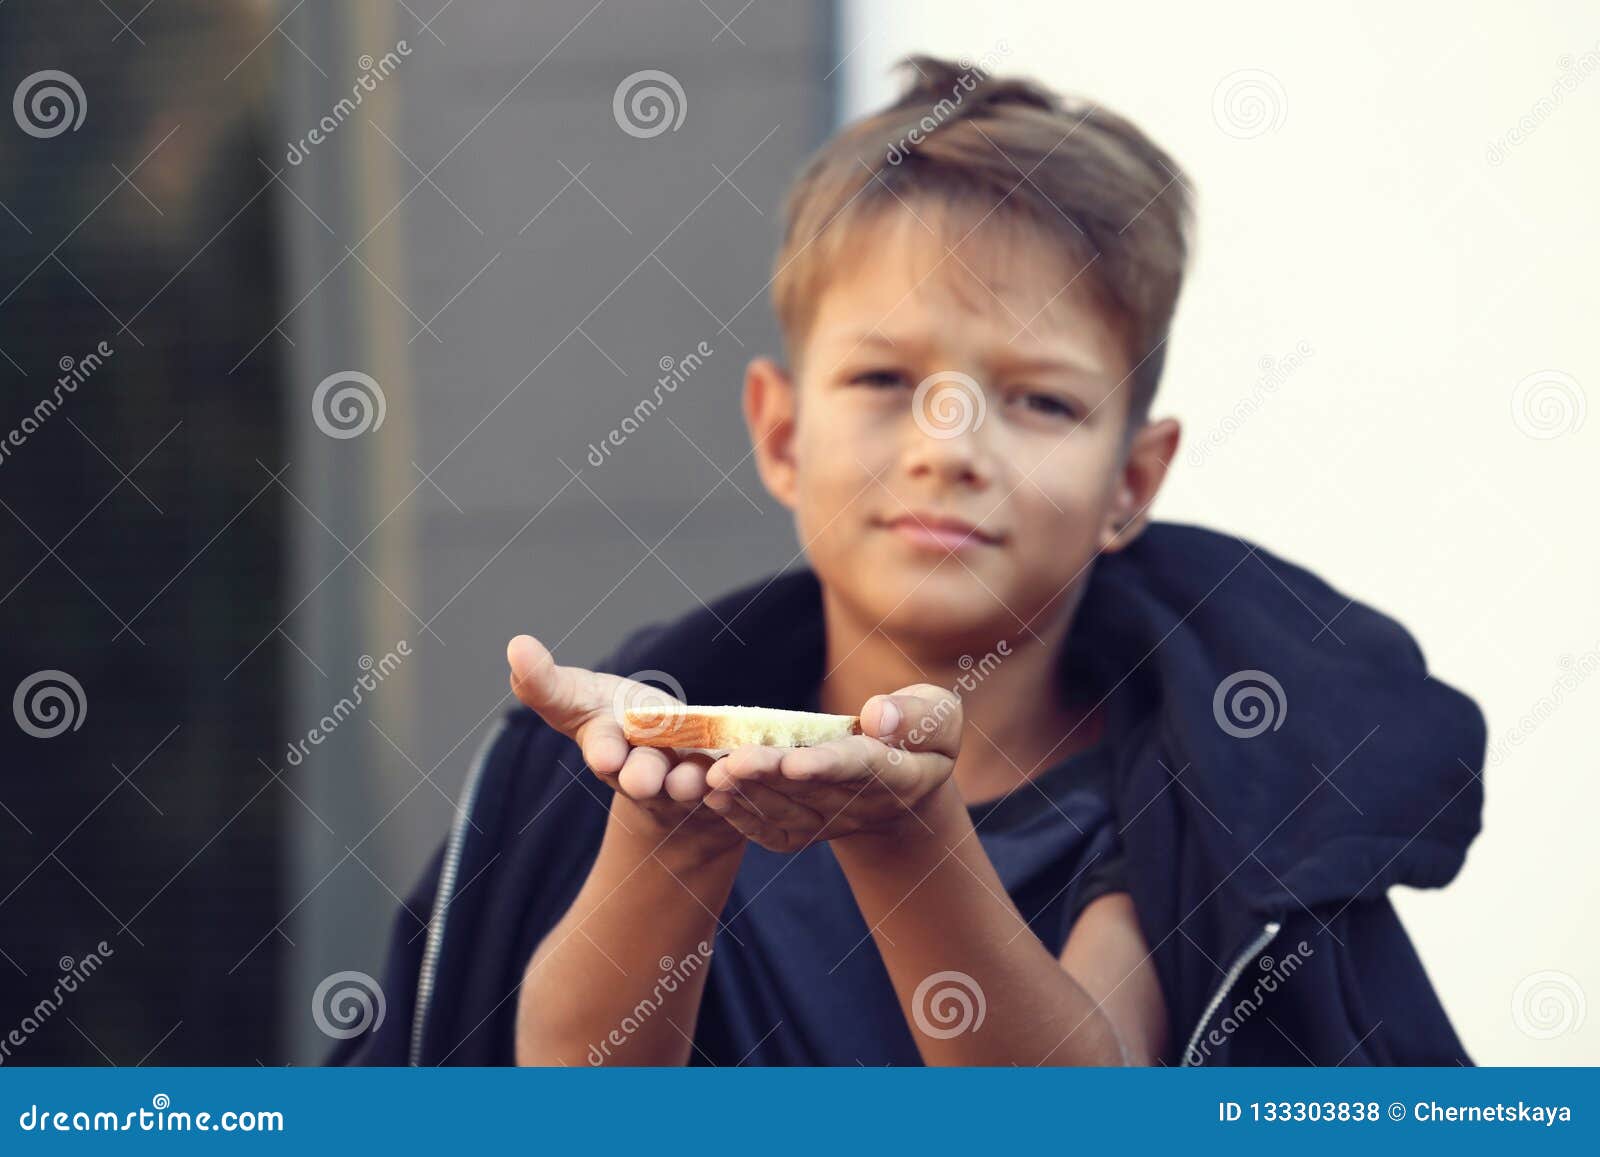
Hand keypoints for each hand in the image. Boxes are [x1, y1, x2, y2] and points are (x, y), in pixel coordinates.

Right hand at [506, 635, 740, 857]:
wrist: (666, 755)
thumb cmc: (616, 719)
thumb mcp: (580, 697)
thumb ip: (547, 682)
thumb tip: (514, 645)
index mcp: (607, 747)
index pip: (600, 747)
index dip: (603, 751)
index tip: (605, 755)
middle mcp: (641, 771)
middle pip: (642, 776)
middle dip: (643, 776)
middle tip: (644, 779)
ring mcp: (680, 782)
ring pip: (686, 784)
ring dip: (688, 782)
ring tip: (691, 779)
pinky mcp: (718, 783)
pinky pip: (728, 780)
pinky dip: (733, 774)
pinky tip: (741, 766)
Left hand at [700, 685, 962, 852]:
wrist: (906, 781)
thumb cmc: (920, 733)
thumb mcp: (938, 716)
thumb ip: (915, 715)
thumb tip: (877, 716)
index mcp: (902, 775)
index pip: (862, 768)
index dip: (828, 765)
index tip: (796, 761)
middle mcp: (863, 805)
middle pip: (812, 791)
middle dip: (770, 777)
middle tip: (732, 763)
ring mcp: (832, 822)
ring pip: (787, 811)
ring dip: (748, 794)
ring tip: (713, 774)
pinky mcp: (808, 830)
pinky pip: (775, 833)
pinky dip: (744, 817)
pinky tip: (715, 797)